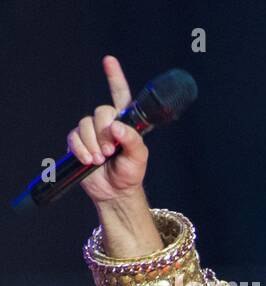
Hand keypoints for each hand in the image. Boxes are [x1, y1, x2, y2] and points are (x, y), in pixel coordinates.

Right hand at [67, 55, 148, 205]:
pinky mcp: (78, 142)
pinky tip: (89, 161)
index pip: (120, 95)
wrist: (114, 192)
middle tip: (110, 151)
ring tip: (101, 159)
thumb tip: (116, 127)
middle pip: (101, 112)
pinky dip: (81, 149)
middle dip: (105, 132)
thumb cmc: (130, 173)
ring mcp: (91, 132)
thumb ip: (133, 140)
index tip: (109, 60)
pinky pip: (74, 137)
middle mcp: (107, 123)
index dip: (114, 77)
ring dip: (93, 143)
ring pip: (85, 124)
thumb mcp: (139, 158)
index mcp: (125, 123)